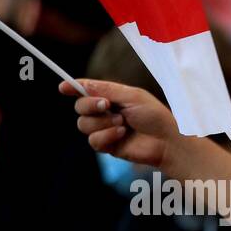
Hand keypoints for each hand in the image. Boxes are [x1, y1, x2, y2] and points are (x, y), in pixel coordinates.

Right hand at [61, 78, 179, 169]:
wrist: (167, 141)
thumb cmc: (155, 116)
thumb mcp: (131, 96)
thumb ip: (105, 89)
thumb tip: (78, 84)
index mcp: (110, 98)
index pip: (85, 91)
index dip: (72, 88)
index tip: (63, 87)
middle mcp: (105, 113)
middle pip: (79, 108)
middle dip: (89, 105)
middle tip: (107, 105)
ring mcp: (105, 130)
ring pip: (83, 124)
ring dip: (102, 122)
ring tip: (123, 123)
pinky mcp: (107, 146)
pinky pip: (93, 140)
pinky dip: (107, 136)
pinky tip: (122, 134)